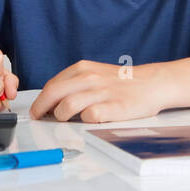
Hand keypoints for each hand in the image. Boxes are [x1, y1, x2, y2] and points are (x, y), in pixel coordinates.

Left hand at [29, 60, 165, 122]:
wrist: (152, 84)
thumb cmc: (121, 83)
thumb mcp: (95, 74)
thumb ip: (74, 84)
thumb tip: (51, 101)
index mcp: (82, 69)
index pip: (51, 85)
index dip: (40, 100)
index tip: (37, 110)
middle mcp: (89, 78)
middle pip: (53, 93)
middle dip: (41, 109)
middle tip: (39, 118)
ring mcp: (101, 93)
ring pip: (67, 106)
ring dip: (61, 117)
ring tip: (66, 121)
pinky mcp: (113, 107)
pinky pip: (89, 117)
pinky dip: (84, 121)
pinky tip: (88, 121)